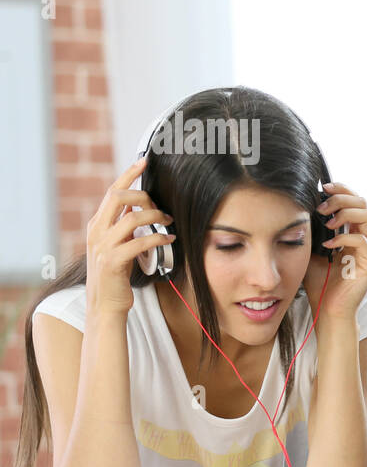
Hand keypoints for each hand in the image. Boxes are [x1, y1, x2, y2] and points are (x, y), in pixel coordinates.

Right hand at [84, 157, 174, 316]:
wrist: (105, 305)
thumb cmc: (116, 275)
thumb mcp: (118, 244)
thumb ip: (123, 225)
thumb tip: (138, 205)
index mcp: (98, 224)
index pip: (113, 192)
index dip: (128, 174)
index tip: (144, 161)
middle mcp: (96, 231)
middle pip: (117, 197)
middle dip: (143, 195)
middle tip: (161, 207)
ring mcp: (102, 246)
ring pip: (131, 218)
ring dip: (155, 217)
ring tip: (169, 223)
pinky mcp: (112, 261)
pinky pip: (139, 241)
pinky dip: (158, 237)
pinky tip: (169, 240)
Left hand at [303, 182, 366, 323]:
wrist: (326, 308)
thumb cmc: (319, 281)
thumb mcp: (312, 247)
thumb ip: (314, 228)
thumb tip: (305, 204)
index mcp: (353, 232)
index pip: (355, 201)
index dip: (342, 189)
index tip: (323, 187)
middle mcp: (365, 238)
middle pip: (364, 203)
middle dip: (342, 198)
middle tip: (322, 206)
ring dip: (345, 213)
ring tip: (327, 222)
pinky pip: (362, 241)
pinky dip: (344, 238)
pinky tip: (328, 244)